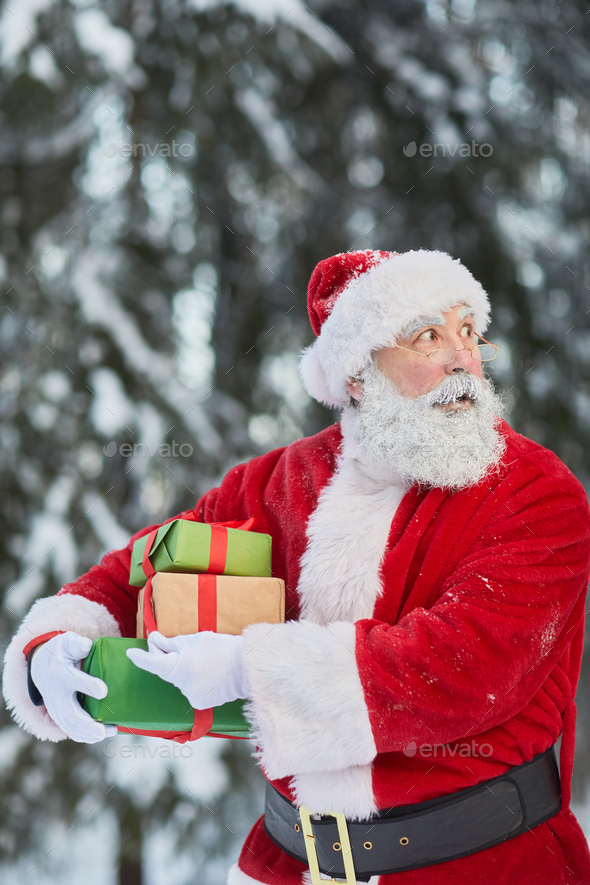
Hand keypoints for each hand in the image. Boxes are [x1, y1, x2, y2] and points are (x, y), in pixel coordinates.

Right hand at [30, 632, 117, 742]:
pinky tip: (102, 735)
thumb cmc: (62, 653)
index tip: (104, 691)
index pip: (73, 681)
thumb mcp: (67, 642)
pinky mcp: (60, 717)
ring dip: (89, 734)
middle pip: (70, 714)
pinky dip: (85, 736)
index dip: (88, 686)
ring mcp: (57, 709)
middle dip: (87, 725)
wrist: (42, 668)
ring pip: (71, 727)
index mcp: (60, 674)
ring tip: (111, 732)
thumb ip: (76, 644)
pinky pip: (71, 730)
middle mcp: (56, 695)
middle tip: (105, 731)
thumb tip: (86, 645)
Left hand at [126, 631, 247, 709]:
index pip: (153, 664)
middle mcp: (183, 686)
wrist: (248, 668)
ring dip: (182, 669)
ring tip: (200, 658)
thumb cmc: (223, 648)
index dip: (140, 658)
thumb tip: (155, 641)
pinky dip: (193, 679)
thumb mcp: (196, 639)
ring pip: (179, 680)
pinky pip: (190, 688)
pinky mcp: (199, 703)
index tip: (131, 653)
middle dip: (165, 658)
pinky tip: (207, 671)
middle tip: (169, 644)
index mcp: (180, 667)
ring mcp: (191, 696)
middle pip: (166, 671)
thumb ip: (172, 643)